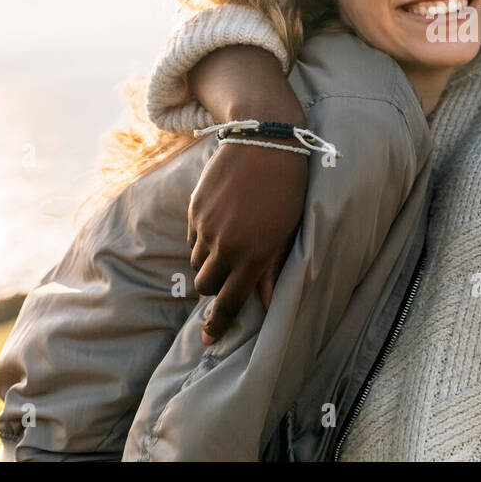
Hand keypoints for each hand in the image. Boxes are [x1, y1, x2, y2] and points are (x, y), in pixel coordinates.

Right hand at [187, 139, 308, 343]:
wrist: (265, 142)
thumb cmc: (287, 189)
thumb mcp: (288, 231)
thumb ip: (273, 269)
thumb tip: (267, 304)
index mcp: (255, 255)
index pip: (229, 302)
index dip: (217, 324)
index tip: (209, 339)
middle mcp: (226, 246)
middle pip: (206, 285)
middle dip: (215, 285)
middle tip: (228, 273)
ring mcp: (207, 227)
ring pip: (197, 262)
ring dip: (209, 260)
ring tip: (230, 238)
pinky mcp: (194, 209)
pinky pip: (192, 237)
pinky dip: (203, 237)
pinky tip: (222, 219)